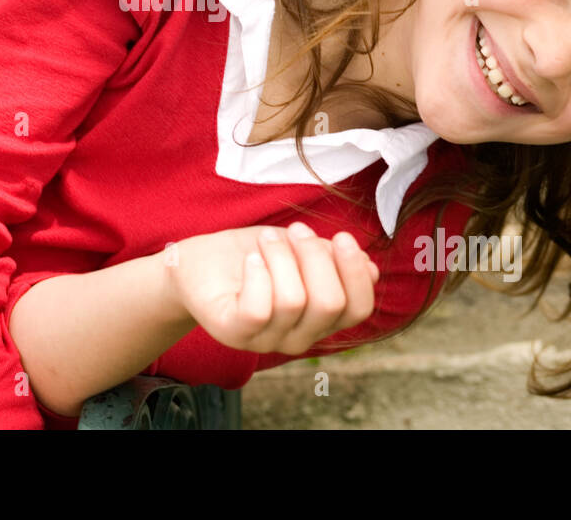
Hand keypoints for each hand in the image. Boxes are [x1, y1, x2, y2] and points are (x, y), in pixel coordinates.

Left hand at [161, 222, 379, 355]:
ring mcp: (265, 340)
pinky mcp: (233, 332)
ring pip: (293, 300)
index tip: (340, 236)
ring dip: (281, 256)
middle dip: (314, 256)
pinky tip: (251, 258)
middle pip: (329, 303)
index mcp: (319, 320)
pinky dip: (258, 273)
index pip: (358, 310)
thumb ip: (333, 262)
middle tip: (294, 229)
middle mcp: (297, 338)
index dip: (355, 271)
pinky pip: (259, 309)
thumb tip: (372, 269)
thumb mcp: (299, 252)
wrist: (199, 262)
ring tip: (267, 239)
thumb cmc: (254, 255)